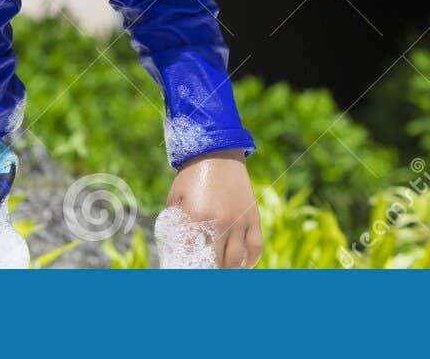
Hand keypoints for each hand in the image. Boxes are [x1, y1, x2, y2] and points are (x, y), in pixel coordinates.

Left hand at [158, 148, 261, 267]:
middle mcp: (219, 222)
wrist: (217, 152)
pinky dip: (250, 261)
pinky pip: (255, 248)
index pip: (192, 254)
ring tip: (221, 274)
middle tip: (205, 276)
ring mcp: (239, 221)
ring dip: (228, 272)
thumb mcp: (176, 197)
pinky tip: (242, 267)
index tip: (188, 275)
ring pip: (235, 260)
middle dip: (209, 273)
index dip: (189, 267)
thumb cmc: (192, 175)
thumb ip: (175, 222)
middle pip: (215, 262)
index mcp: (195, 217)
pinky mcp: (253, 217)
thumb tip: (174, 248)